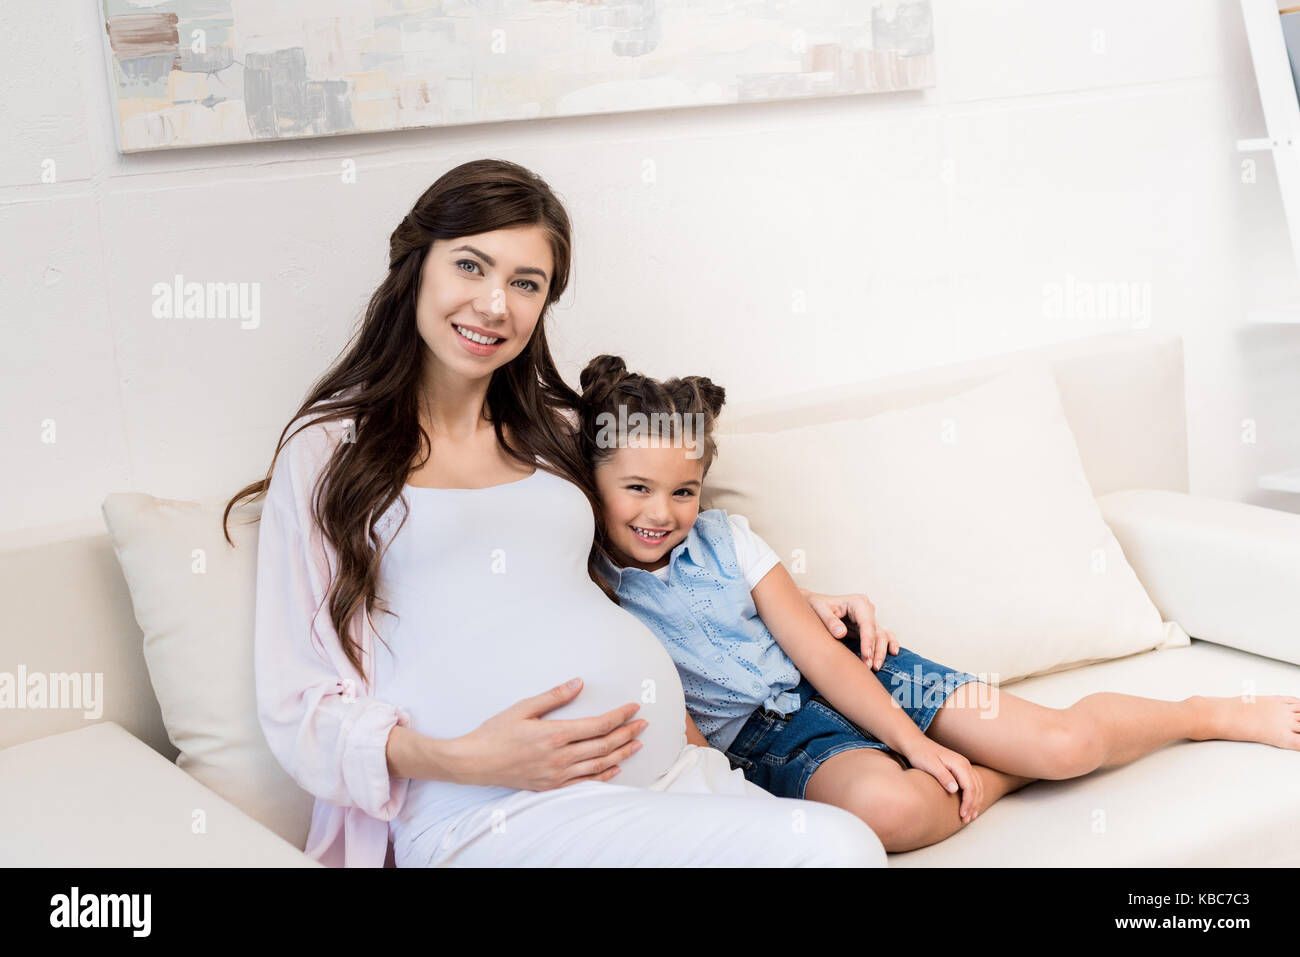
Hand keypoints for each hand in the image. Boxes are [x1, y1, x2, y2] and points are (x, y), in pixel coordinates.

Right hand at [450, 678, 647, 790]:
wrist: (475, 762)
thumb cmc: (496, 732)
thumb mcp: (523, 707)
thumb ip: (554, 696)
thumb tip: (579, 683)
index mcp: (555, 734)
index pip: (598, 725)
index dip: (620, 716)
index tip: (634, 708)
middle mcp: (560, 757)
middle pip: (604, 745)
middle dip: (627, 733)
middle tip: (644, 724)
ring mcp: (557, 775)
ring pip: (599, 765)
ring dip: (621, 754)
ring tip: (637, 744)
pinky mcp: (551, 786)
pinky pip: (585, 782)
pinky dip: (603, 775)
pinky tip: (614, 768)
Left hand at [798, 588, 898, 670]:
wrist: (814, 605)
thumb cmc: (816, 606)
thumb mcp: (819, 610)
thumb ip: (830, 621)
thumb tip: (841, 634)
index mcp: (857, 602)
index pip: (867, 624)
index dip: (868, 641)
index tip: (866, 656)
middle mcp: (867, 609)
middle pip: (876, 631)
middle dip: (875, 650)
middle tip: (870, 666)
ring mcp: (869, 618)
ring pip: (881, 636)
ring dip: (881, 651)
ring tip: (875, 667)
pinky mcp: (868, 627)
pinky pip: (883, 635)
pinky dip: (889, 644)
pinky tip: (893, 653)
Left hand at [898, 737, 982, 823]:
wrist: (916, 744)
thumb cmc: (921, 754)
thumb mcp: (930, 765)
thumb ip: (943, 776)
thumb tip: (955, 789)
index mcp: (960, 764)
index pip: (970, 787)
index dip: (968, 803)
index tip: (962, 815)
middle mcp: (965, 764)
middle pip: (976, 788)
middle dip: (973, 805)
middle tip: (966, 819)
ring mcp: (964, 766)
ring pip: (977, 786)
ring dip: (975, 802)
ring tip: (970, 816)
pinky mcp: (960, 769)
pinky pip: (973, 784)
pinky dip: (973, 795)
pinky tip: (969, 804)